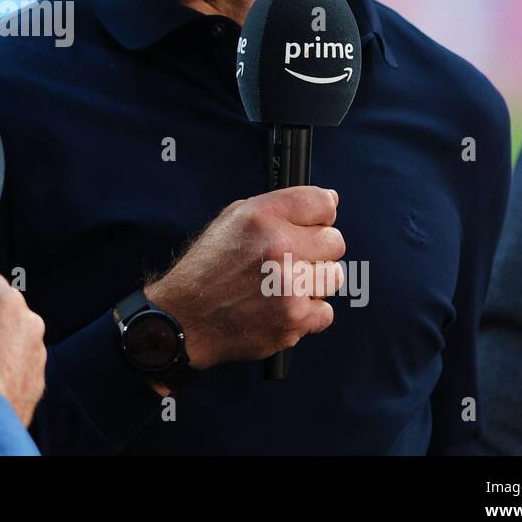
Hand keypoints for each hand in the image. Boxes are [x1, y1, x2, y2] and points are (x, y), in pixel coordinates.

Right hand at [145, 186, 344, 369]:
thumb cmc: (209, 268)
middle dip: (317, 250)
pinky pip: (325, 311)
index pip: (322, 203)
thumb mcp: (233, 219)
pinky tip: (281, 308)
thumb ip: (281, 206)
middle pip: (335, 242)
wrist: (186, 318)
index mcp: (262, 217)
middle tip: (292, 261)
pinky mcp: (294, 320)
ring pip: (333, 277)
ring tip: (283, 286)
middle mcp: (278, 247)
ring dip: (314, 282)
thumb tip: (331, 202)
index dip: (320, 215)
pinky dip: (307, 313)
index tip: (313, 226)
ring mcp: (289, 286)